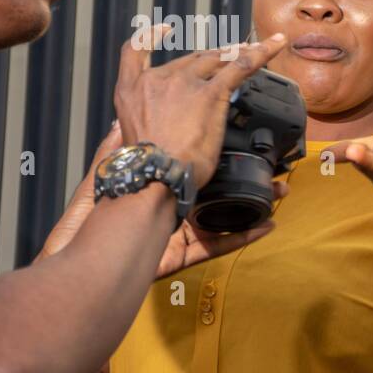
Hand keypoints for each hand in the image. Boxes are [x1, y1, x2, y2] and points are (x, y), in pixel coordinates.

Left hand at [40, 116, 287, 274]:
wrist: (94, 252)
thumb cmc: (93, 215)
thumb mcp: (106, 168)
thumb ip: (116, 145)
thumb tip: (122, 117)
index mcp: (154, 188)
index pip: (188, 166)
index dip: (212, 155)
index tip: (231, 138)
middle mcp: (171, 210)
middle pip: (217, 191)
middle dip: (245, 177)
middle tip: (269, 165)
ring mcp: (181, 234)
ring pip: (227, 216)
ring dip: (255, 202)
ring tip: (279, 193)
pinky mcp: (187, 254)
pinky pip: (222, 245)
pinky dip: (246, 236)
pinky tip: (267, 225)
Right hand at [113, 24, 286, 186]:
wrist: (155, 174)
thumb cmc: (147, 168)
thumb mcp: (131, 138)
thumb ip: (142, 123)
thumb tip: (154, 126)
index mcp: (130, 89)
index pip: (135, 51)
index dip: (150, 36)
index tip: (163, 30)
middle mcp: (156, 79)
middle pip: (190, 60)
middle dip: (213, 57)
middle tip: (232, 56)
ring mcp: (184, 83)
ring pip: (216, 59)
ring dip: (237, 52)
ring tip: (254, 49)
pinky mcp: (211, 93)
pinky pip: (240, 66)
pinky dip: (260, 53)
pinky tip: (274, 44)